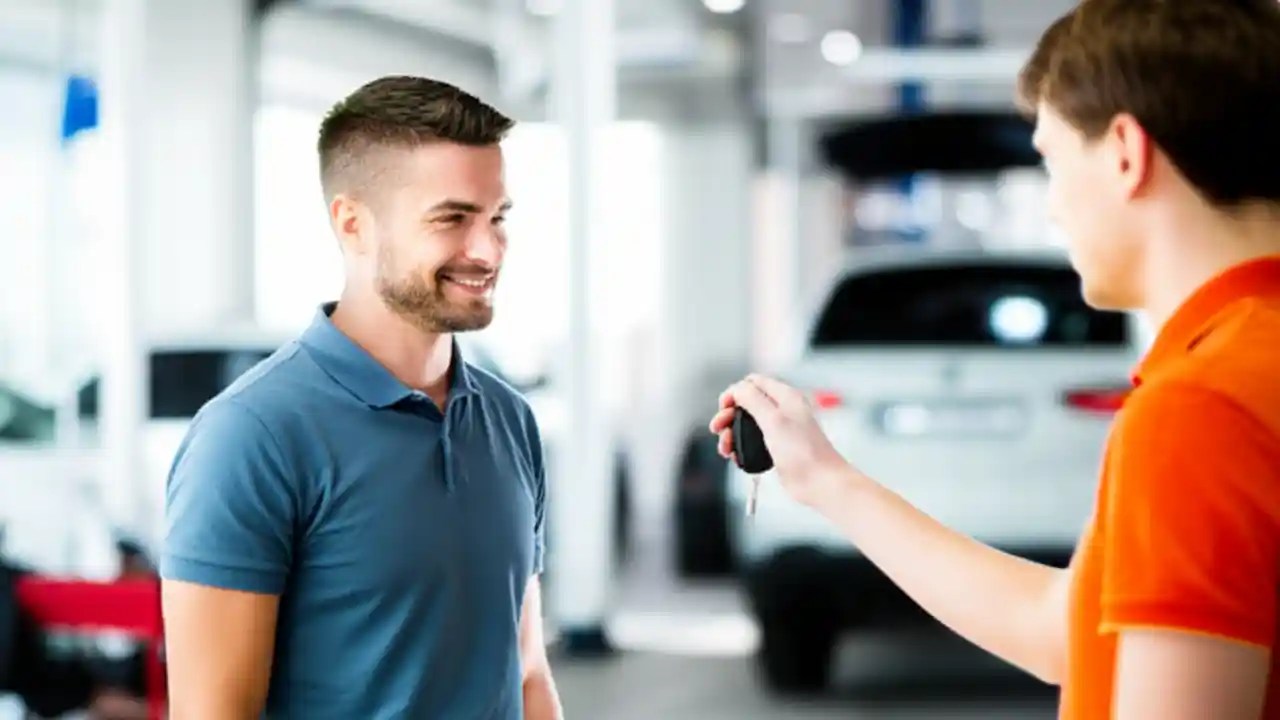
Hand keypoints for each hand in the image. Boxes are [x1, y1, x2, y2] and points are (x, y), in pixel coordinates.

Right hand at [709, 373, 853, 507]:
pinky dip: (741, 447)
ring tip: (726, 448)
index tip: (725, 407)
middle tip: (718, 429)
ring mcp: (780, 430)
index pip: (753, 382)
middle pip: (746, 404)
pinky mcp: (777, 448)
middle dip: (729, 415)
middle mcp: (783, 410)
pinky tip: (737, 457)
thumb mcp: (773, 419)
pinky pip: (752, 442)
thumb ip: (752, 399)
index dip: (735, 392)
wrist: (819, 482)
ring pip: (747, 425)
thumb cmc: (803, 452)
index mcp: (785, 397)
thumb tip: (736, 388)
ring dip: (731, 434)